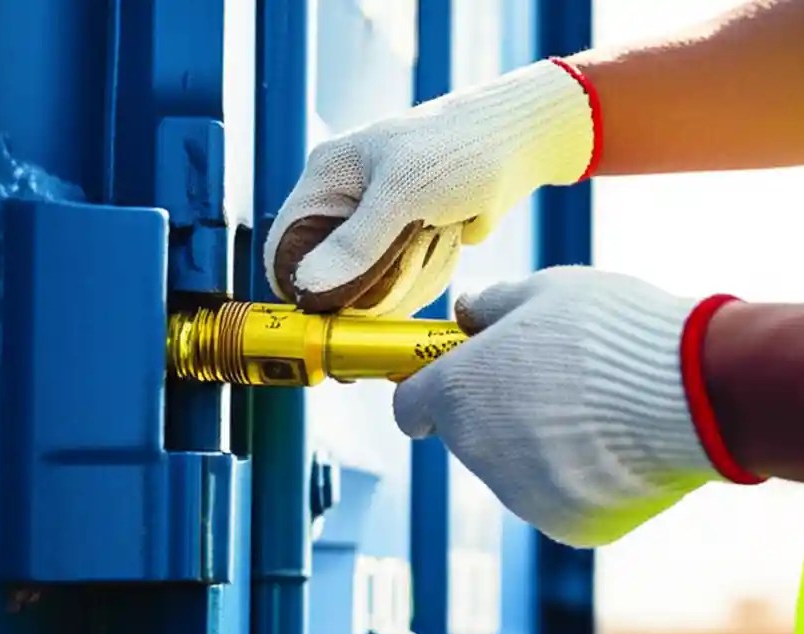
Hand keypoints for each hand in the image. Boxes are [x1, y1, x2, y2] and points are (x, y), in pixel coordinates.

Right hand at [264, 60, 595, 316]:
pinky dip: (427, 273)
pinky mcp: (405, 243)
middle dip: (374, 285)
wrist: (519, 145)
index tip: (334, 318)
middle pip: (331, 281)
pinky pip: (403, 285)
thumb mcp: (405, 194)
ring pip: (370, 290)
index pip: (284, 250)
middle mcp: (343, 204)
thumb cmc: (461, 150)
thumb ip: (357, 244)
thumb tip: (308, 290)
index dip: (303, 290)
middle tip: (414, 257)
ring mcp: (375, 226)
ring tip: (439, 235)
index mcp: (326, 179)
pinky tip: (448, 239)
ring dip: (409, 277)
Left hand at [392, 266, 717, 546]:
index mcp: (460, 393)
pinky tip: (622, 444)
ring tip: (603, 408)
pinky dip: (585, 478)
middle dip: (501, 411)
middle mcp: (479, 454)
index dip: (432, 390)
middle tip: (557, 378)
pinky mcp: (570, 527)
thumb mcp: (545, 290)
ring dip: (544, 445)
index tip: (458, 377)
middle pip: (472, 436)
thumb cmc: (613, 331)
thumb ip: (492, 304)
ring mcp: (523, 498)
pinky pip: (566, 498)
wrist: (694, 393)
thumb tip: (467, 313)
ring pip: (520, 469)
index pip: (413, 406)